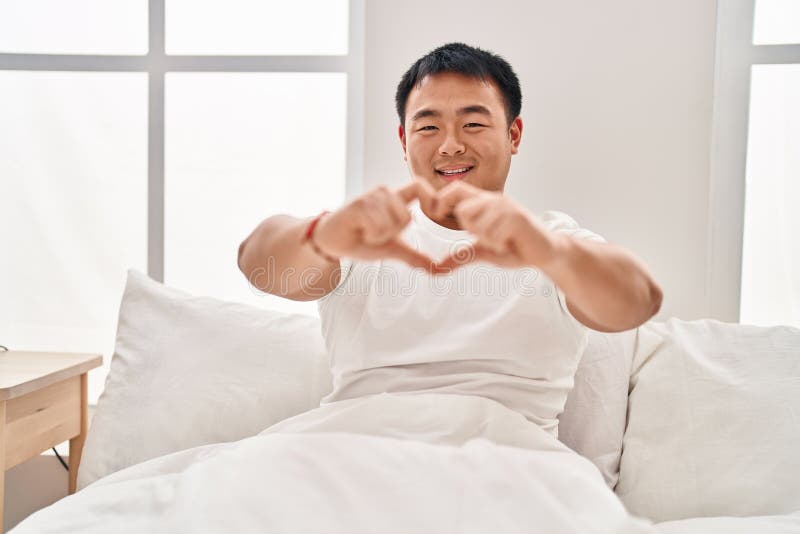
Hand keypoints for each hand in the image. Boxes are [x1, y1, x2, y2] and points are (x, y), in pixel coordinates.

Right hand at [313, 181, 440, 272]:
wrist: (333, 243)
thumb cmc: (362, 241)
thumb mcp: (393, 249)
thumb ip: (414, 256)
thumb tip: (438, 269)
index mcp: (396, 200)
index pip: (419, 186)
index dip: (431, 197)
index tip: (436, 213)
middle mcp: (385, 193)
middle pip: (406, 216)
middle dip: (393, 234)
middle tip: (375, 234)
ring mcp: (371, 196)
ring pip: (392, 222)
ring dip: (379, 236)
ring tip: (365, 231)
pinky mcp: (358, 204)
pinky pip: (377, 225)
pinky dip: (370, 235)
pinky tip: (358, 230)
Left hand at [430, 180, 561, 272]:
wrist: (546, 252)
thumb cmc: (515, 248)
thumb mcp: (485, 252)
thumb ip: (463, 256)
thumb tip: (438, 267)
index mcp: (484, 202)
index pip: (454, 189)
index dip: (441, 200)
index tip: (439, 216)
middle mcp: (494, 200)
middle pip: (462, 211)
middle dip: (470, 230)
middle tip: (488, 238)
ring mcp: (506, 207)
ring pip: (477, 225)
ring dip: (487, 240)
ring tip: (502, 241)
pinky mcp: (517, 218)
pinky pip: (493, 234)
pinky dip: (498, 245)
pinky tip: (510, 243)